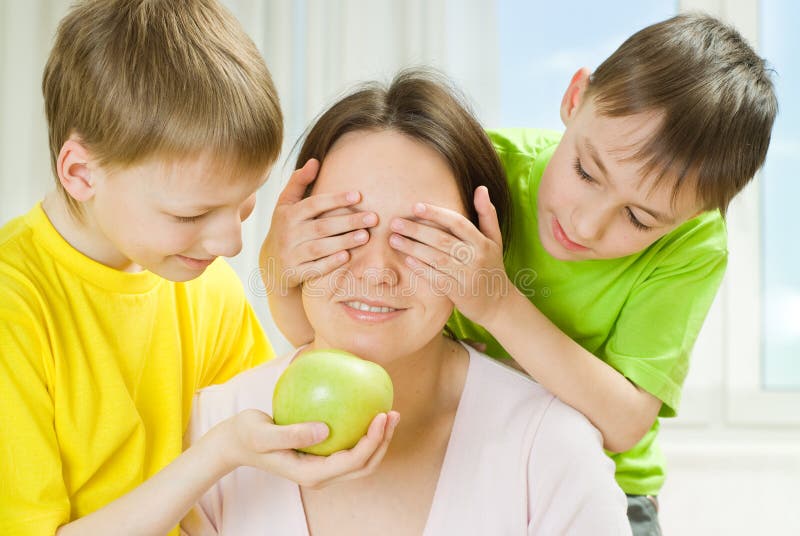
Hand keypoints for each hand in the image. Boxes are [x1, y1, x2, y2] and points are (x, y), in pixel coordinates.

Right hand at [214, 408, 399, 488]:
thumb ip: (291, 434)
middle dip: (383, 442)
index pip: (351, 462)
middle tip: (394, 413)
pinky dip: (364, 432)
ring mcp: (323, 468)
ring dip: (379, 439)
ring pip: (361, 459)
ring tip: (390, 412)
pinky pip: (349, 446)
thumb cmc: (247, 435)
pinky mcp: (322, 456)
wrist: (237, 442)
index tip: (381, 415)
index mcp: (311, 474)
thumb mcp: (262, 434)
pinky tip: (368, 408)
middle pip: (364, 465)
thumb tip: (324, 429)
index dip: (372, 442)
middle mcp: (321, 475)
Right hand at [260, 159, 378, 293]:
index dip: (336, 199)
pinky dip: (330, 263)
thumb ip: (299, 182)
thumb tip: (315, 161)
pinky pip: (314, 268)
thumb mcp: (286, 204)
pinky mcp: (294, 272)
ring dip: (343, 242)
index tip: (359, 195)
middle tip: (373, 218)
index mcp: (288, 214)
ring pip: (320, 248)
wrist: (271, 264)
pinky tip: (347, 256)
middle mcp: (288, 233)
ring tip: (365, 236)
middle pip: (322, 226)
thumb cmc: (286, 228)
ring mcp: (291, 254)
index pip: (314, 204)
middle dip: (348, 222)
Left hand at [388, 186, 510, 325]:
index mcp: (483, 242)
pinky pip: (436, 278)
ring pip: (436, 259)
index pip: (457, 223)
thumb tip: (481, 188)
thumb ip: (487, 214)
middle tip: (395, 223)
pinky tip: (406, 259)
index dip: (436, 214)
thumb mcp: (494, 240)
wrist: (498, 303)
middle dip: (417, 230)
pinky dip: (421, 268)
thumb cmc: (491, 265)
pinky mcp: (458, 293)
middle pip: (442, 240)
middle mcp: (476, 258)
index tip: (415, 206)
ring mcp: (467, 276)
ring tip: (394, 239)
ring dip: (413, 248)